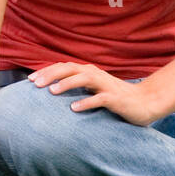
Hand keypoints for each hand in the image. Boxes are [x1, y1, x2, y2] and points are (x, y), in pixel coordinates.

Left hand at [29, 62, 162, 125]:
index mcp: (88, 72)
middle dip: (51, 75)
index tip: (29, 79)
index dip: (46, 71)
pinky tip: (74, 108)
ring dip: (67, 84)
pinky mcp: (115, 98)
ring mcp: (106, 85)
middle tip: (34, 84)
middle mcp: (95, 75)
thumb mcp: (93, 90)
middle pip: (70, 69)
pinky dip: (86, 102)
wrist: (145, 103)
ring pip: (84, 79)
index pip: (63, 67)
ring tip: (51, 92)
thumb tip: (52, 90)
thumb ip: (77, 87)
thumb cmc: (115, 98)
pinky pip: (100, 99)